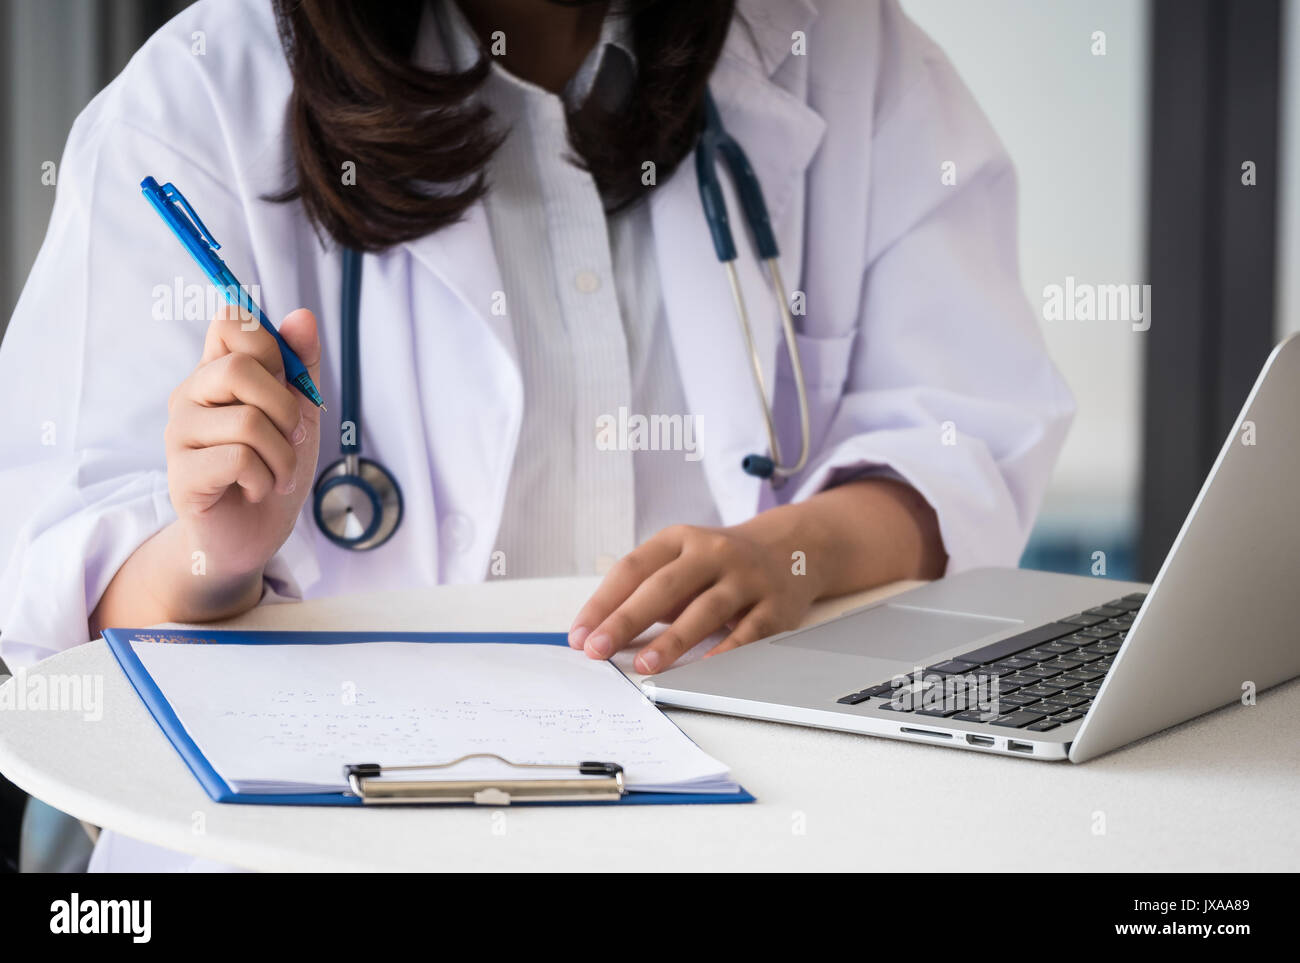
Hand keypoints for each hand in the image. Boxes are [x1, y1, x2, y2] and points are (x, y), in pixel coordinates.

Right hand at [164, 304, 321, 578]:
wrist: (254, 534)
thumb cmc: (275, 467)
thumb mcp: (300, 413)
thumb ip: (300, 366)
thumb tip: (303, 315)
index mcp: (217, 372)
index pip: (231, 322)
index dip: (269, 346)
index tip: (284, 383)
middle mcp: (190, 394)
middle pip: (238, 368)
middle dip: (285, 408)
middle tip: (292, 438)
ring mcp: (180, 433)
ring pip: (247, 421)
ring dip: (283, 456)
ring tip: (278, 473)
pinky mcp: (180, 473)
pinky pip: (239, 459)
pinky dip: (265, 479)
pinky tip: (256, 489)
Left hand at [566, 479, 948, 674]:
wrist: (791, 549)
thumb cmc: (718, 566)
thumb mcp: (681, 562)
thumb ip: (646, 592)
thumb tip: (597, 634)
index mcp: (680, 539)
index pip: (633, 569)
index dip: (603, 602)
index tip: (579, 635)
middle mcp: (713, 552)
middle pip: (664, 586)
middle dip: (627, 619)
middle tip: (598, 650)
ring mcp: (746, 577)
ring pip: (705, 609)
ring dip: (673, 640)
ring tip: (645, 665)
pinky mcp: (774, 604)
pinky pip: (747, 631)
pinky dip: (725, 651)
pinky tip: (702, 669)